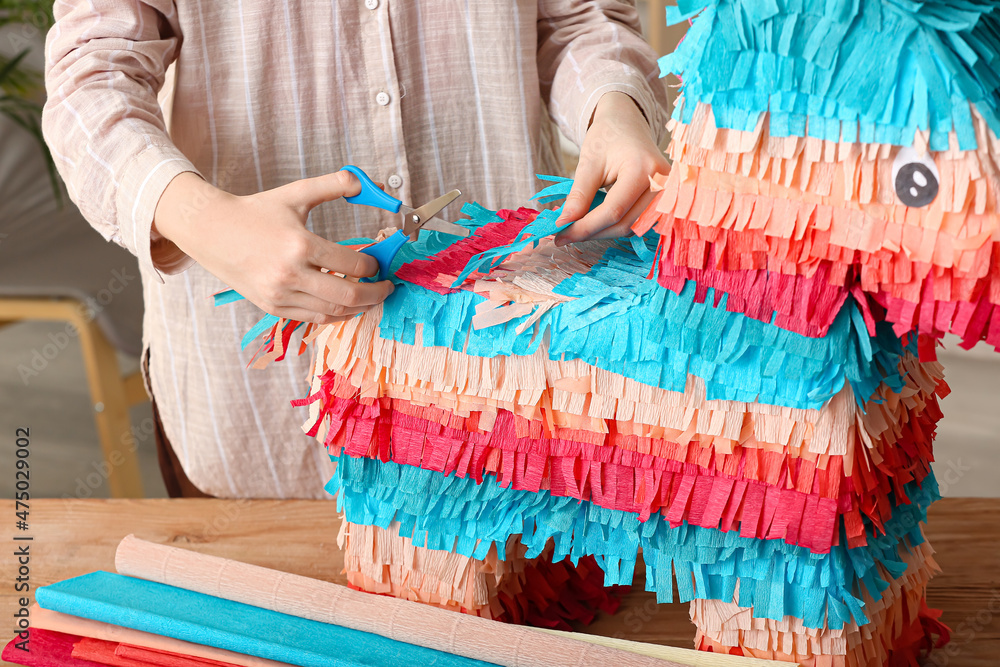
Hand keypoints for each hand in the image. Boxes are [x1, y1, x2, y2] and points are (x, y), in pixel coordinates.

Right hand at [153, 170, 392, 323]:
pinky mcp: (272, 307)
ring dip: (358, 307)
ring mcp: (279, 295)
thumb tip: (369, 181)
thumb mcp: (296, 194)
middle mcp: (290, 274)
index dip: (374, 266)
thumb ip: (334, 185)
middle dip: (376, 293)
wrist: (211, 231)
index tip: (379, 262)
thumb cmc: (255, 211)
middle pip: (349, 295)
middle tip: (386, 287)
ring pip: (333, 312)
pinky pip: (314, 318)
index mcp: (300, 245)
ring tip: (370, 297)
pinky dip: (335, 314)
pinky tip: (346, 305)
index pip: (353, 264)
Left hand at [555, 91, 668, 245]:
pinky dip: (613, 225)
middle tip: (563, 234)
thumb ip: (579, 196)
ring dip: (602, 232)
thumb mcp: (588, 163)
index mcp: (644, 169)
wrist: (627, 124)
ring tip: (578, 225)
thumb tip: (564, 225)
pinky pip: (637, 223)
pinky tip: (595, 220)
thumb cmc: (607, 137)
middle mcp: (662, 184)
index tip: (560, 234)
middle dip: (592, 233)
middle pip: (624, 224)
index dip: (585, 227)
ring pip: (631, 228)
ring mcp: (667, 194)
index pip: (613, 211)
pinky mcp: (663, 201)